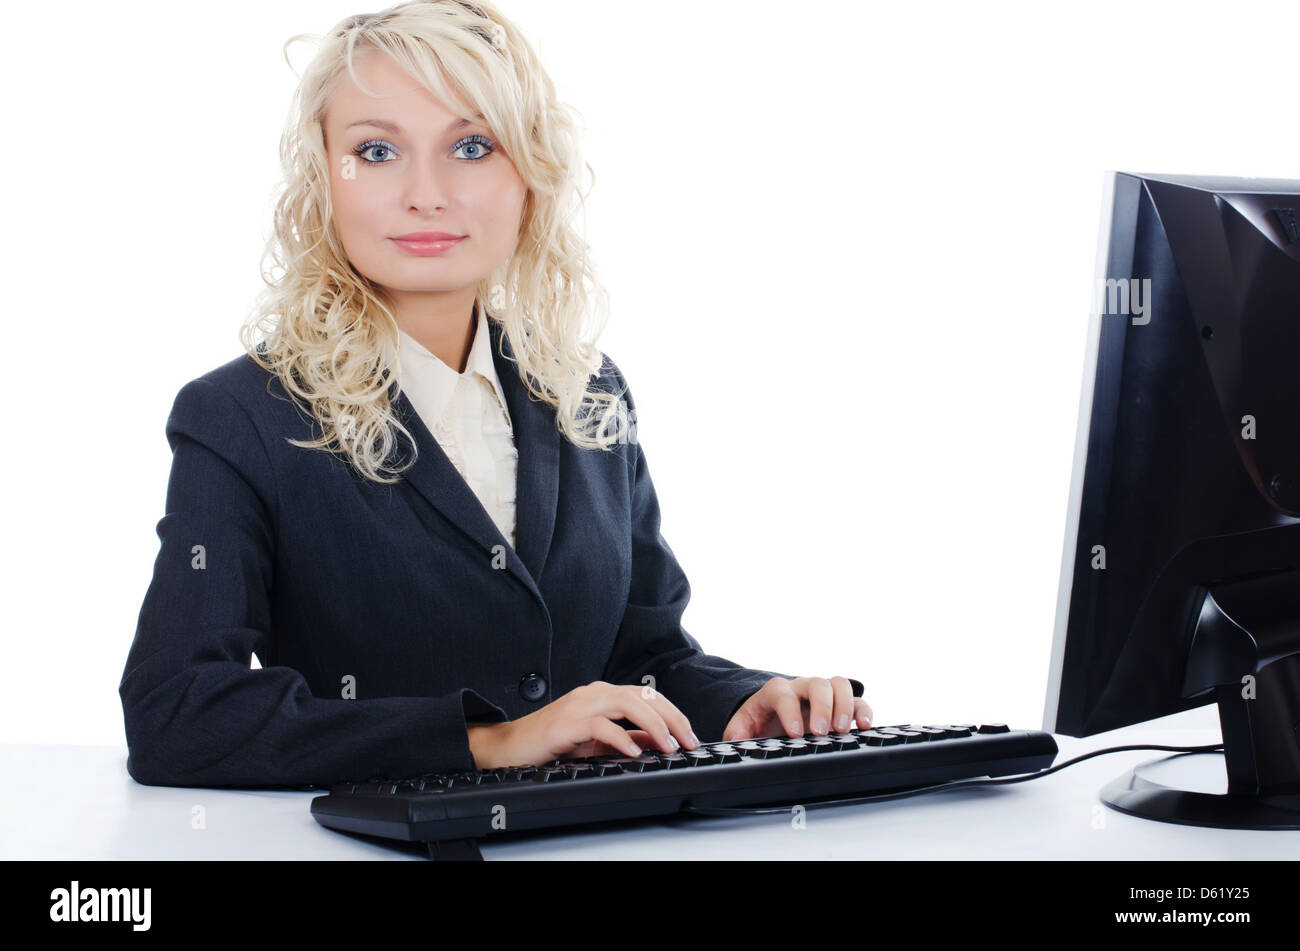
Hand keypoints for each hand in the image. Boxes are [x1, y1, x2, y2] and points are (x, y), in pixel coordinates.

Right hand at [470, 681, 700, 768]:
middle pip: (643, 695)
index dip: (673, 713)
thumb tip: (656, 741)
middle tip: (688, 741)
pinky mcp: (565, 723)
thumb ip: (625, 736)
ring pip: (627, 703)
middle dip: (672, 717)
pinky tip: (634, 752)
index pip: (647, 695)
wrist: (510, 747)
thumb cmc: (552, 743)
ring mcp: (579, 705)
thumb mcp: (596, 741)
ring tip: (669, 745)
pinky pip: (600, 726)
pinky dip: (621, 738)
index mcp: (602, 695)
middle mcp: (594, 693)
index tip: (689, 736)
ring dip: (654, 724)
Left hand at [722, 676, 871, 741]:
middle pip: (816, 684)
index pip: (783, 694)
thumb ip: (737, 733)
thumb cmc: (761, 720)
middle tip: (821, 732)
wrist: (774, 715)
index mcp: (776, 692)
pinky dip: (863, 710)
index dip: (790, 711)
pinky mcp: (840, 704)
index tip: (794, 733)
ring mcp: (822, 694)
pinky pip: (857, 700)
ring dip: (844, 706)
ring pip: (838, 685)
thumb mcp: (743, 726)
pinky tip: (865, 727)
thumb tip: (734, 741)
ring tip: (842, 731)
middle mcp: (801, 687)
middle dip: (821, 707)